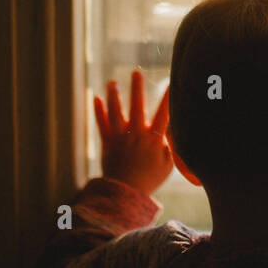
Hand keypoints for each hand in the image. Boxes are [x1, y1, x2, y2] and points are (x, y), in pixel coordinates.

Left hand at [93, 69, 172, 194]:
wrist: (126, 195)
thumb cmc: (150, 179)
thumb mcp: (167, 165)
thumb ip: (170, 146)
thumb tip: (171, 131)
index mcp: (154, 140)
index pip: (164, 115)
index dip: (168, 99)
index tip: (172, 83)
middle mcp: (136, 135)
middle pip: (137, 107)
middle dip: (137, 89)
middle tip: (136, 73)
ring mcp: (120, 138)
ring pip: (117, 113)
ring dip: (114, 96)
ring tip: (112, 82)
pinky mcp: (107, 143)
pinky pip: (102, 125)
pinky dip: (98, 112)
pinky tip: (95, 99)